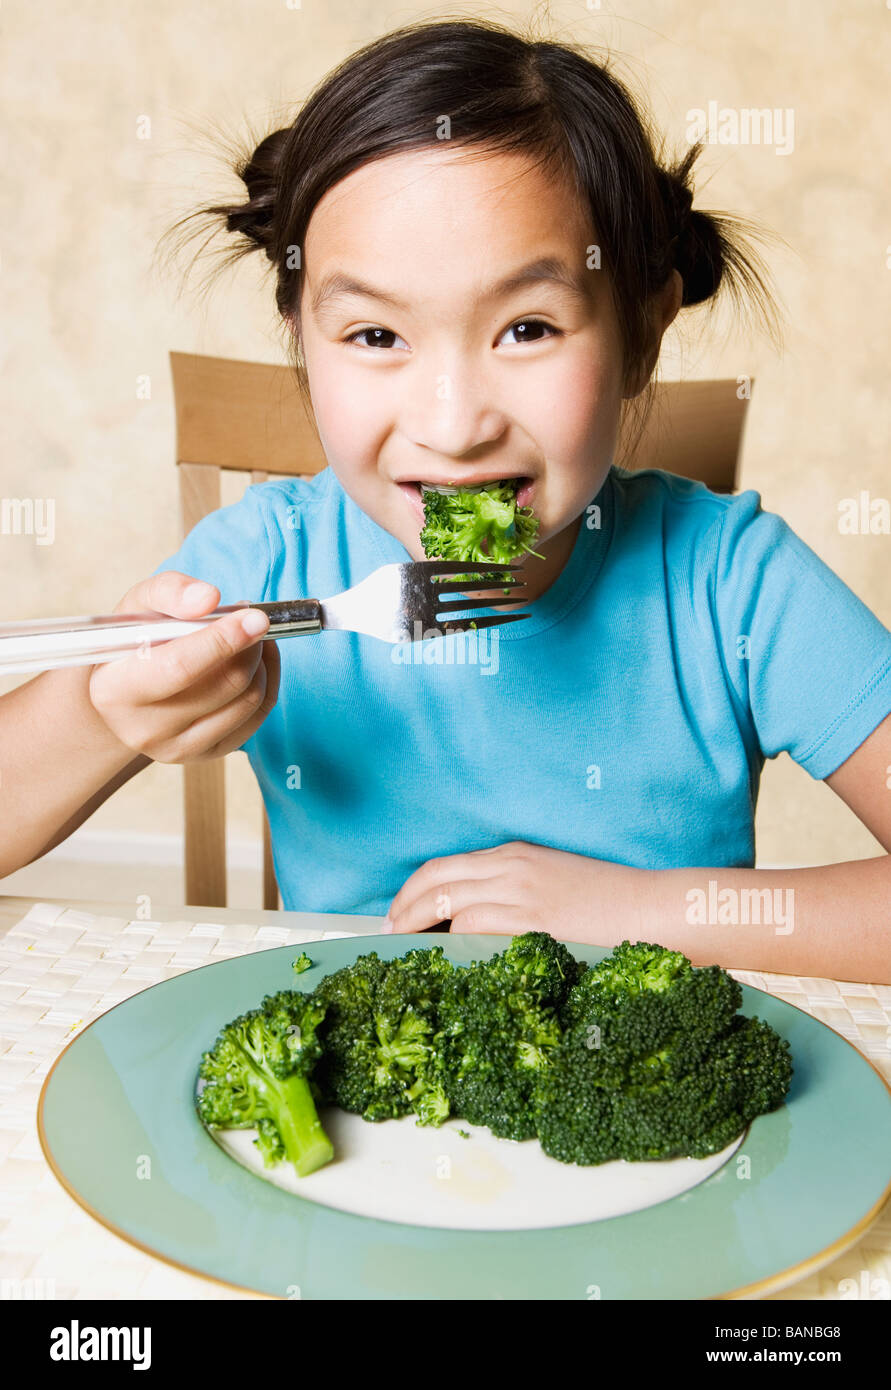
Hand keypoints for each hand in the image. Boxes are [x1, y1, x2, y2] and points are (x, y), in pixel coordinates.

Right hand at [88, 571, 279, 761]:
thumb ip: (169, 592)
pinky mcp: (208, 754)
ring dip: (260, 661)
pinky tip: (255, 660)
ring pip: (249, 700)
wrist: (126, 696)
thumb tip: (208, 598)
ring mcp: (178, 748)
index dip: (222, 640)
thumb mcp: (138, 607)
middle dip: (250, 645)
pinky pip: (259, 715)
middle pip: (224, 685)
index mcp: (115, 691)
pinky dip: (267, 680)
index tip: (253, 616)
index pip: (179, 668)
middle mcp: (144, 729)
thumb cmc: (134, 644)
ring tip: (250, 637)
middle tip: (253, 618)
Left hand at [384, 840, 644, 944]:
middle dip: (401, 908)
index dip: (412, 891)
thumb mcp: (553, 883)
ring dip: (418, 929)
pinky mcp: (531, 921)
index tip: (399, 913)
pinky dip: (450, 942)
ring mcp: (519, 893)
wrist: (654, 909)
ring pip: (445, 904)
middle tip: (388, 933)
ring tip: (406, 952)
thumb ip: (514, 892)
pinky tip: (445, 960)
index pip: (442, 866)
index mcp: (513, 855)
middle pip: (432, 880)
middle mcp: (510, 867)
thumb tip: (473, 922)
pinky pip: (471, 927)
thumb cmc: (610, 904)